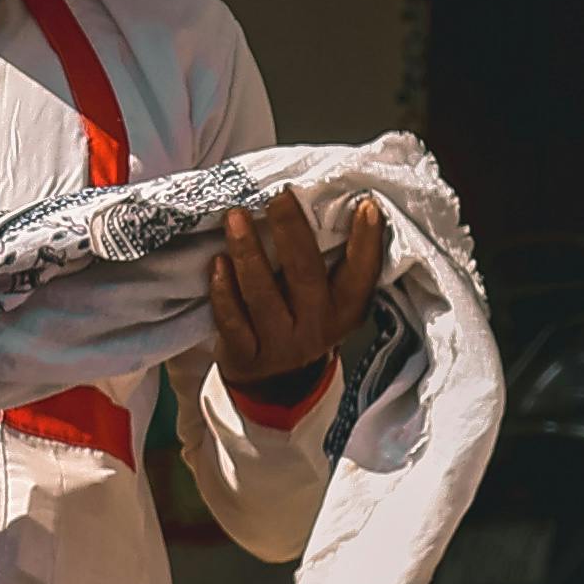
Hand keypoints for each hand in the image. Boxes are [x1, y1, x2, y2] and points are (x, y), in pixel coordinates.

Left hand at [203, 192, 385, 392]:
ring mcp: (281, 346)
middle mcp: (317, 328)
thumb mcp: (329, 301)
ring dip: (248, 252)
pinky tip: (217, 262)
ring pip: (262, 296)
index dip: (366, 241)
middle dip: (292, 233)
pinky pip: (232, 320)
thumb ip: (330, 265)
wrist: (275, 385)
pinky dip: (223, 290)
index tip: (366, 205)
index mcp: (345, 311)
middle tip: (278, 197)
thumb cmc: (301, 320)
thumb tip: (324, 202)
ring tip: (236, 217)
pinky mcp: (246, 357)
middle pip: (306, 277)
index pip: (361, 274)